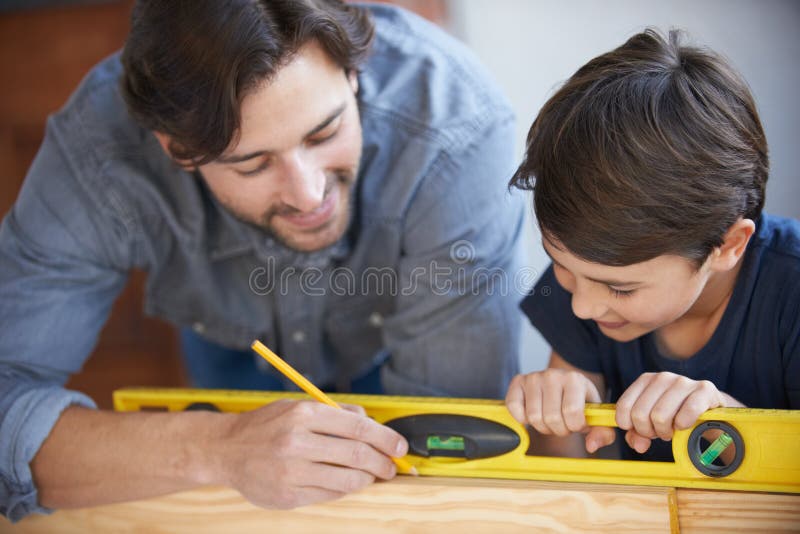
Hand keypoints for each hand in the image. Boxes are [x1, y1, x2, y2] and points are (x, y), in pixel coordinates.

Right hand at [212, 399, 407, 508]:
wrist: (226, 449)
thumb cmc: (267, 426)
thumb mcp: (297, 406)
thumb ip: (334, 412)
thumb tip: (369, 420)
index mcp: (303, 414)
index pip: (357, 426)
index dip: (384, 437)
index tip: (399, 445)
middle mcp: (298, 441)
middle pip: (356, 454)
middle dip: (382, 462)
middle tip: (392, 466)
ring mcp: (292, 471)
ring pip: (346, 478)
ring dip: (367, 479)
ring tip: (372, 475)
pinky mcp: (288, 494)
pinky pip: (329, 495)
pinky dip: (345, 489)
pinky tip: (348, 483)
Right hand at [505, 369, 614, 453]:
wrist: (562, 384)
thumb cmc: (579, 402)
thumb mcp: (595, 415)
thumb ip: (602, 432)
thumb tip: (591, 446)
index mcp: (574, 379)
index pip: (572, 413)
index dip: (575, 426)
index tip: (577, 423)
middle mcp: (552, 375)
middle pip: (552, 418)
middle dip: (559, 429)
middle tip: (562, 423)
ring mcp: (533, 377)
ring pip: (533, 417)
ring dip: (543, 427)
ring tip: (549, 419)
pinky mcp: (517, 382)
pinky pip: (515, 409)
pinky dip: (523, 419)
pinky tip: (532, 413)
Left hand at [615, 372, 728, 453]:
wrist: (713, 413)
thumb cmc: (677, 417)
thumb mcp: (652, 425)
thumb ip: (637, 434)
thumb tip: (638, 445)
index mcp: (646, 380)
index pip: (624, 407)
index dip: (630, 426)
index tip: (641, 431)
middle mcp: (662, 377)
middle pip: (640, 414)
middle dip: (649, 431)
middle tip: (661, 433)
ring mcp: (683, 381)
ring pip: (660, 416)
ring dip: (665, 431)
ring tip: (673, 430)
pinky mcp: (705, 389)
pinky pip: (686, 413)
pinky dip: (683, 426)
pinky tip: (685, 425)